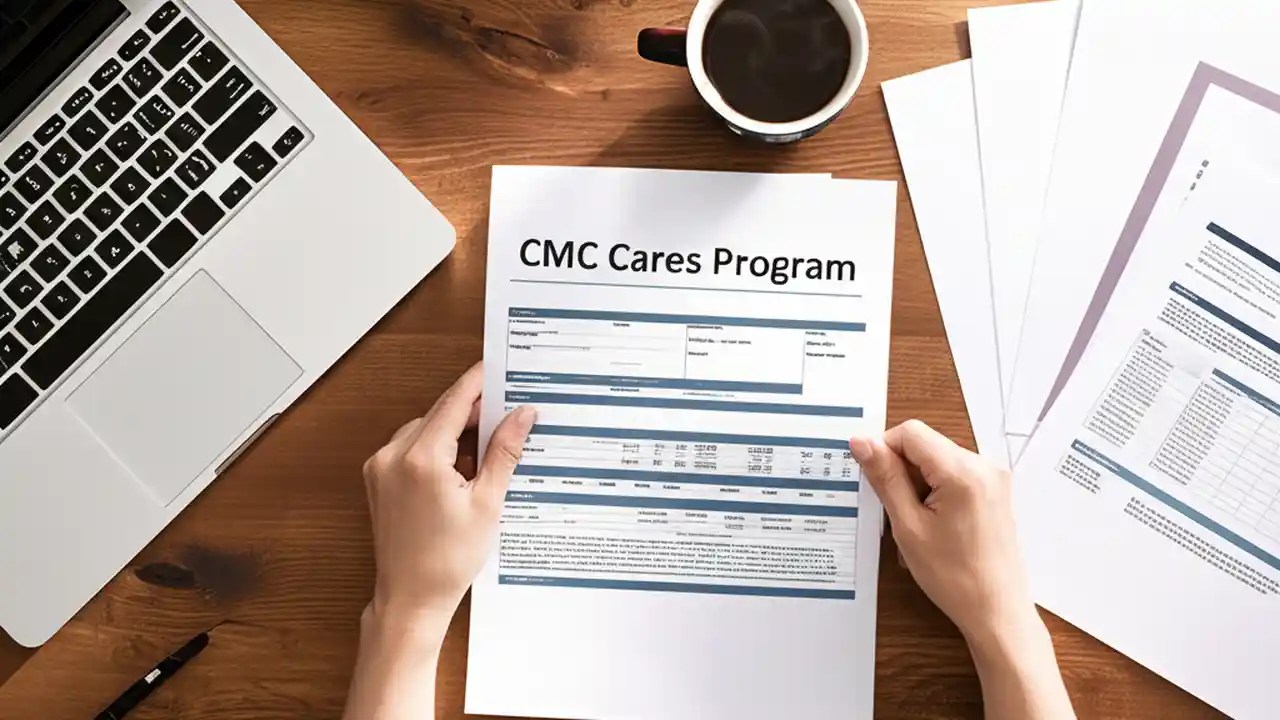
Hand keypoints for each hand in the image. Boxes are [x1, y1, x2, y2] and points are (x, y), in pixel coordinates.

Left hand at [361, 362, 535, 627]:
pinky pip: (410, 446)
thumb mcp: (488, 503)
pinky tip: (461, 464)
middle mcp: (393, 456)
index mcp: (421, 459)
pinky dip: (436, 446)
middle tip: (507, 410)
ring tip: (487, 447)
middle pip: (439, 413)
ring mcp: (380, 467)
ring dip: (454, 429)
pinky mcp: (378, 478)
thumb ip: (503, 451)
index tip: (498, 368)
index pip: (454, 402)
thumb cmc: (447, 561)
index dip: (479, 382)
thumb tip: (522, 415)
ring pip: (425, 428)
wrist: (411, 598)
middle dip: (473, 410)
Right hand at [850, 421, 1074, 718]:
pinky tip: (935, 523)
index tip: (876, 483)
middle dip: (902, 470)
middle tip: (898, 512)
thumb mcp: (908, 526)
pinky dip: (936, 489)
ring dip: (918, 482)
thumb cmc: (953, 576)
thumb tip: (861, 441)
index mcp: (963, 471)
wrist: (997, 611)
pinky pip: (955, 473)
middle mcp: (984, 465)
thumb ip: (885, 477)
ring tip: (918, 523)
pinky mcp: (996, 490)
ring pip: (938, 459)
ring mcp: (994, 477)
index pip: (910, 432)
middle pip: (926, 444)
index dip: (884, 450)